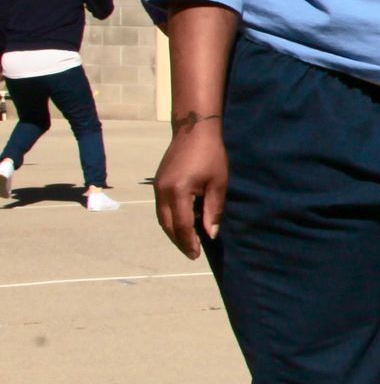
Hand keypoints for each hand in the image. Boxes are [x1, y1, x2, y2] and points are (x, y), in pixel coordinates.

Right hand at [153, 122, 227, 258]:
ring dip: (173, 232)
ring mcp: (157, 187)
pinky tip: (181, 224)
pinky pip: (161, 208)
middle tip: (191, 253)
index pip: (182, 225)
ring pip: (162, 218)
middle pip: (168, 225)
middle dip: (179, 241)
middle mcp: (163, 191)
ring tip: (186, 242)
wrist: (194, 129)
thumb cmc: (211, 155)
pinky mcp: (157, 183)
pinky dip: (169, 220)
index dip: (189, 242)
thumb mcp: (218, 183)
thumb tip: (210, 234)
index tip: (196, 254)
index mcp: (179, 191)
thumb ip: (213, 211)